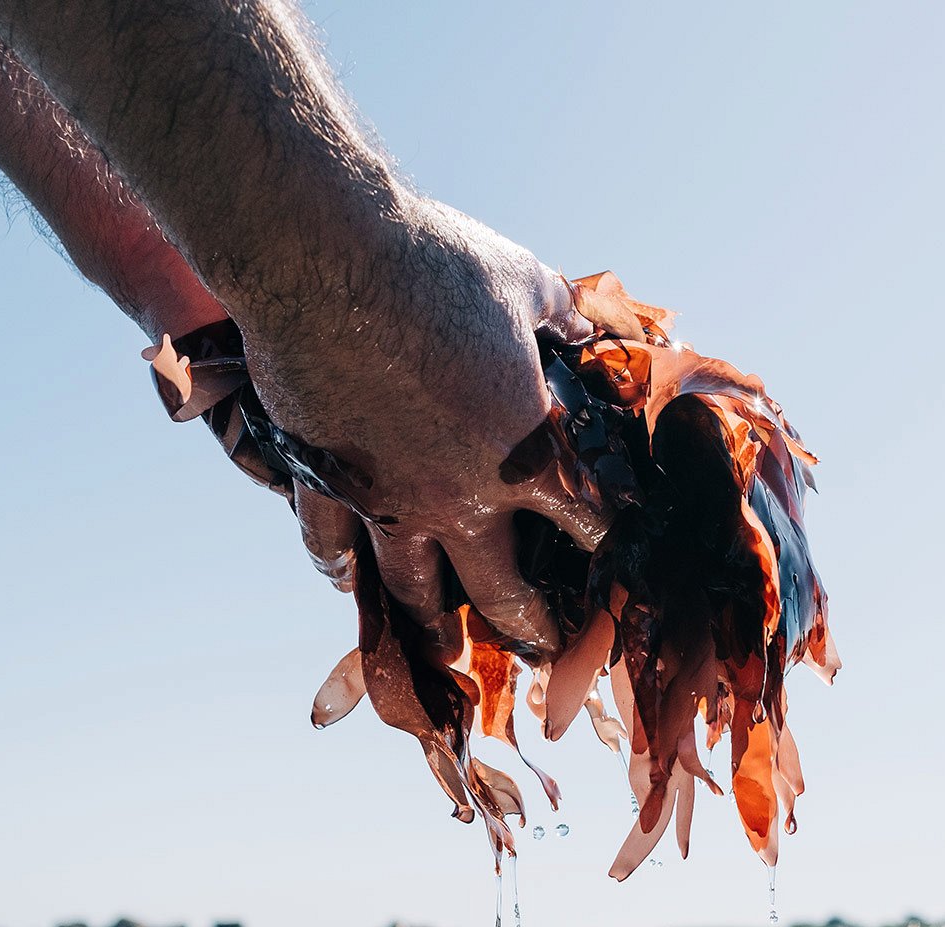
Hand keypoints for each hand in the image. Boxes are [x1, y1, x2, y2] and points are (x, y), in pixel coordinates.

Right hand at [232, 197, 605, 657]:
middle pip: (503, 592)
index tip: (620, 567)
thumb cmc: (437, 265)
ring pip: (414, 589)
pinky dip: (336, 565)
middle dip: (529, 628)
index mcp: (526, 452)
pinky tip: (345, 580)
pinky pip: (329, 542)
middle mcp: (460, 496)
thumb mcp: (522, 283)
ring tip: (444, 648)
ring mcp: (387, 499)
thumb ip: (560, 315)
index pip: (588, 521)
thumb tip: (590, 323)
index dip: (610, 547)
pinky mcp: (324, 481)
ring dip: (432, 625)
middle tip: (543, 649)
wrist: (324, 258)